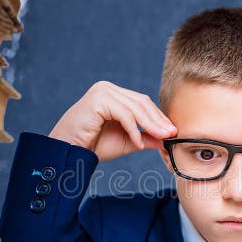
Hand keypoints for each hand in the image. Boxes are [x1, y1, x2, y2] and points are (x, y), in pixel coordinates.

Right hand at [49, 80, 176, 161]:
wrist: (68, 152)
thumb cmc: (92, 146)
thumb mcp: (125, 141)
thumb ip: (144, 137)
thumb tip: (166, 139)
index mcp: (113, 94)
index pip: (142, 102)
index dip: (158, 117)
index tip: (172, 131)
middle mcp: (108, 88)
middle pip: (141, 102)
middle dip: (158, 120)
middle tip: (172, 134)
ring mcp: (102, 91)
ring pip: (135, 108)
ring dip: (151, 124)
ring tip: (162, 138)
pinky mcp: (98, 99)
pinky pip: (124, 114)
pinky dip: (133, 129)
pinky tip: (138, 143)